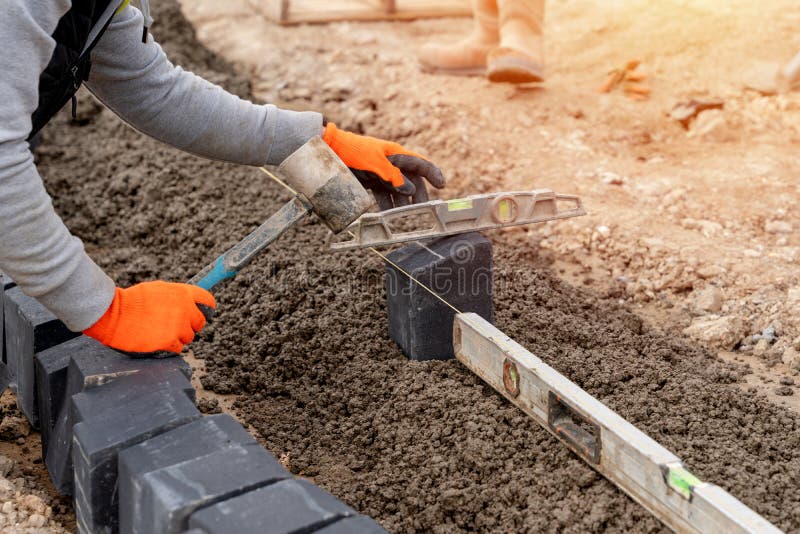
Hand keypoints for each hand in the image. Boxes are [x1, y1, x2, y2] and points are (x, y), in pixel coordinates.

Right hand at [84, 281, 215, 355]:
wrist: (114, 314)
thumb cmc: (132, 301)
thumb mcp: (158, 289)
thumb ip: (176, 296)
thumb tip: (187, 301)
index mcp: (183, 293)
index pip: (208, 301)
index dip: (205, 308)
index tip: (203, 312)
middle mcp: (185, 309)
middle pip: (200, 322)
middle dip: (190, 325)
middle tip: (176, 326)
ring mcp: (178, 326)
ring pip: (189, 337)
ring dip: (178, 337)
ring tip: (160, 332)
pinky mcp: (170, 341)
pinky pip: (178, 348)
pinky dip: (169, 347)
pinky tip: (157, 340)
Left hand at [322, 122, 445, 209]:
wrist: (330, 151)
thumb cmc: (354, 152)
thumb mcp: (375, 163)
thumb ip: (393, 177)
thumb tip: (410, 189)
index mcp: (396, 154)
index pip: (420, 164)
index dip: (432, 173)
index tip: (442, 186)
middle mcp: (392, 164)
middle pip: (411, 181)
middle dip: (417, 196)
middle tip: (421, 212)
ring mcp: (381, 173)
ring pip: (397, 191)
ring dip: (401, 204)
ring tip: (403, 218)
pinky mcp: (371, 182)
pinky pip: (383, 195)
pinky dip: (386, 205)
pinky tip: (387, 216)